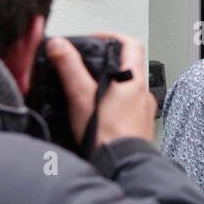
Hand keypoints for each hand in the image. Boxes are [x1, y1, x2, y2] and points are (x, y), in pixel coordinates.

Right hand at [45, 31, 157, 149]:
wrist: (121, 167)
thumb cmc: (106, 137)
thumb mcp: (81, 97)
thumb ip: (69, 68)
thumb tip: (59, 45)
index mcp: (133, 80)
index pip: (130, 44)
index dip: (112, 36)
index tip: (95, 40)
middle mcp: (144, 94)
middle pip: (131, 65)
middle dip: (109, 62)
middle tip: (90, 64)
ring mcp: (145, 111)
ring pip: (130, 88)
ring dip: (113, 85)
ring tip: (92, 91)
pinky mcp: (142, 127)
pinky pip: (131, 108)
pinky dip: (117, 105)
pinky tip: (102, 114)